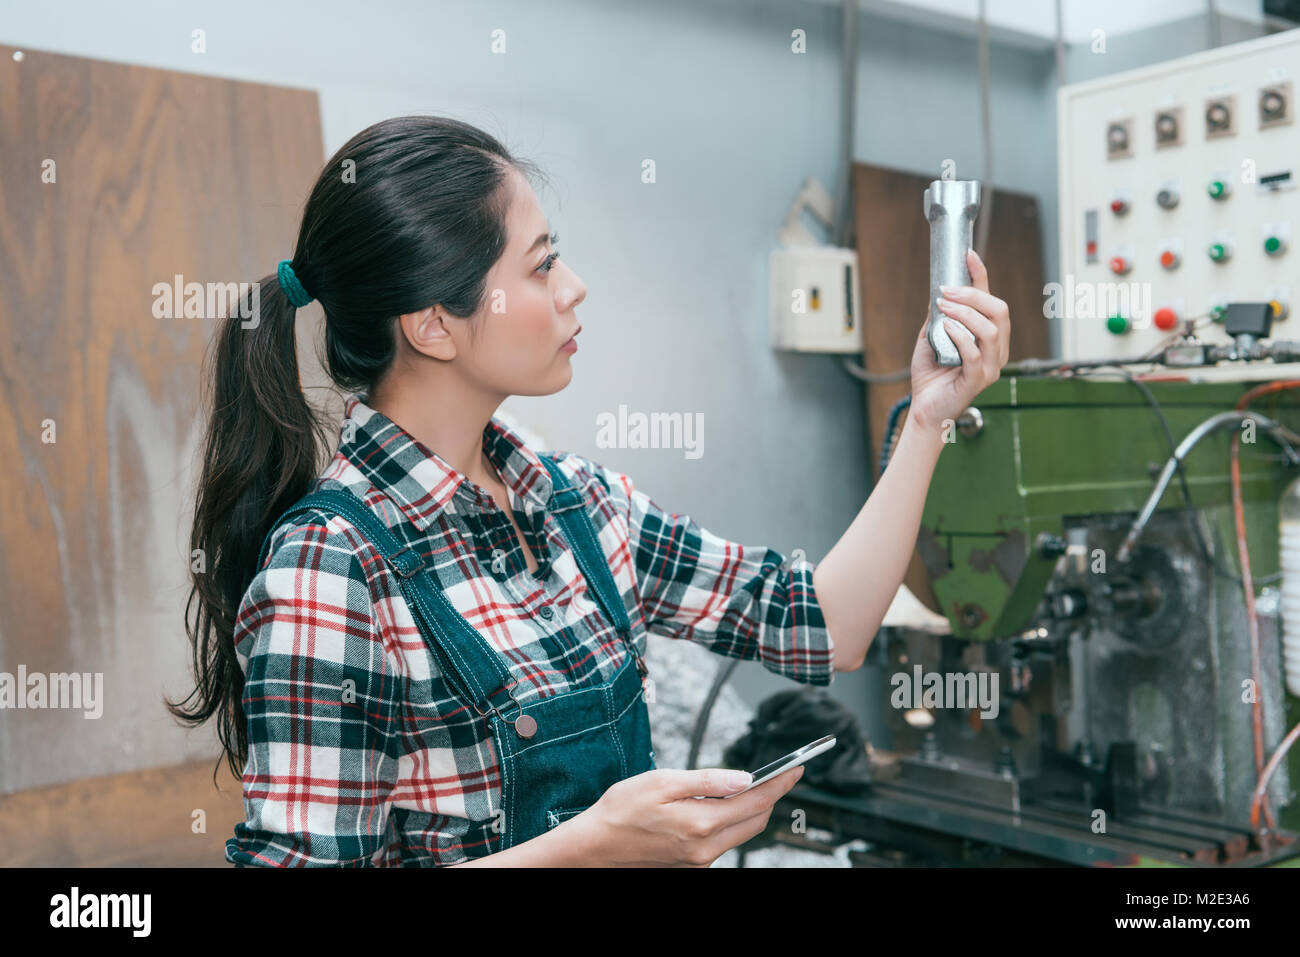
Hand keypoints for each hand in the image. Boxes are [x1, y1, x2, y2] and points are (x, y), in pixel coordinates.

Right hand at [567, 765, 805, 866]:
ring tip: (753, 785)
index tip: (798, 768)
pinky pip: (724, 840)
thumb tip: (744, 777)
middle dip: (773, 796)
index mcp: (701, 823)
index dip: (781, 782)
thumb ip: (707, 780)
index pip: (757, 801)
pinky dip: (733, 821)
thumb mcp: (662, 782)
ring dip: (753, 809)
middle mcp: (706, 848)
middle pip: (756, 820)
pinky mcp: (692, 864)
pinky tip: (723, 804)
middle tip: (781, 774)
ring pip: (742, 832)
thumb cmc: (622, 809)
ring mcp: (700, 860)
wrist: (595, 847)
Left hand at [908, 248, 1009, 431]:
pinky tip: (946, 329)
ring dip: (965, 313)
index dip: (982, 276)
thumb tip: (938, 290)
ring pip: (990, 330)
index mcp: (989, 338)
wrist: (924, 409)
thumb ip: (938, 317)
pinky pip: (975, 354)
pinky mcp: (978, 381)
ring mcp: (990, 367)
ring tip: (944, 308)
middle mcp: (996, 351)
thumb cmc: (930, 377)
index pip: (992, 301)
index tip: (968, 255)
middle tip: (946, 291)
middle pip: (999, 311)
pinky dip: (961, 336)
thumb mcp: (931, 338)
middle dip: (972, 295)